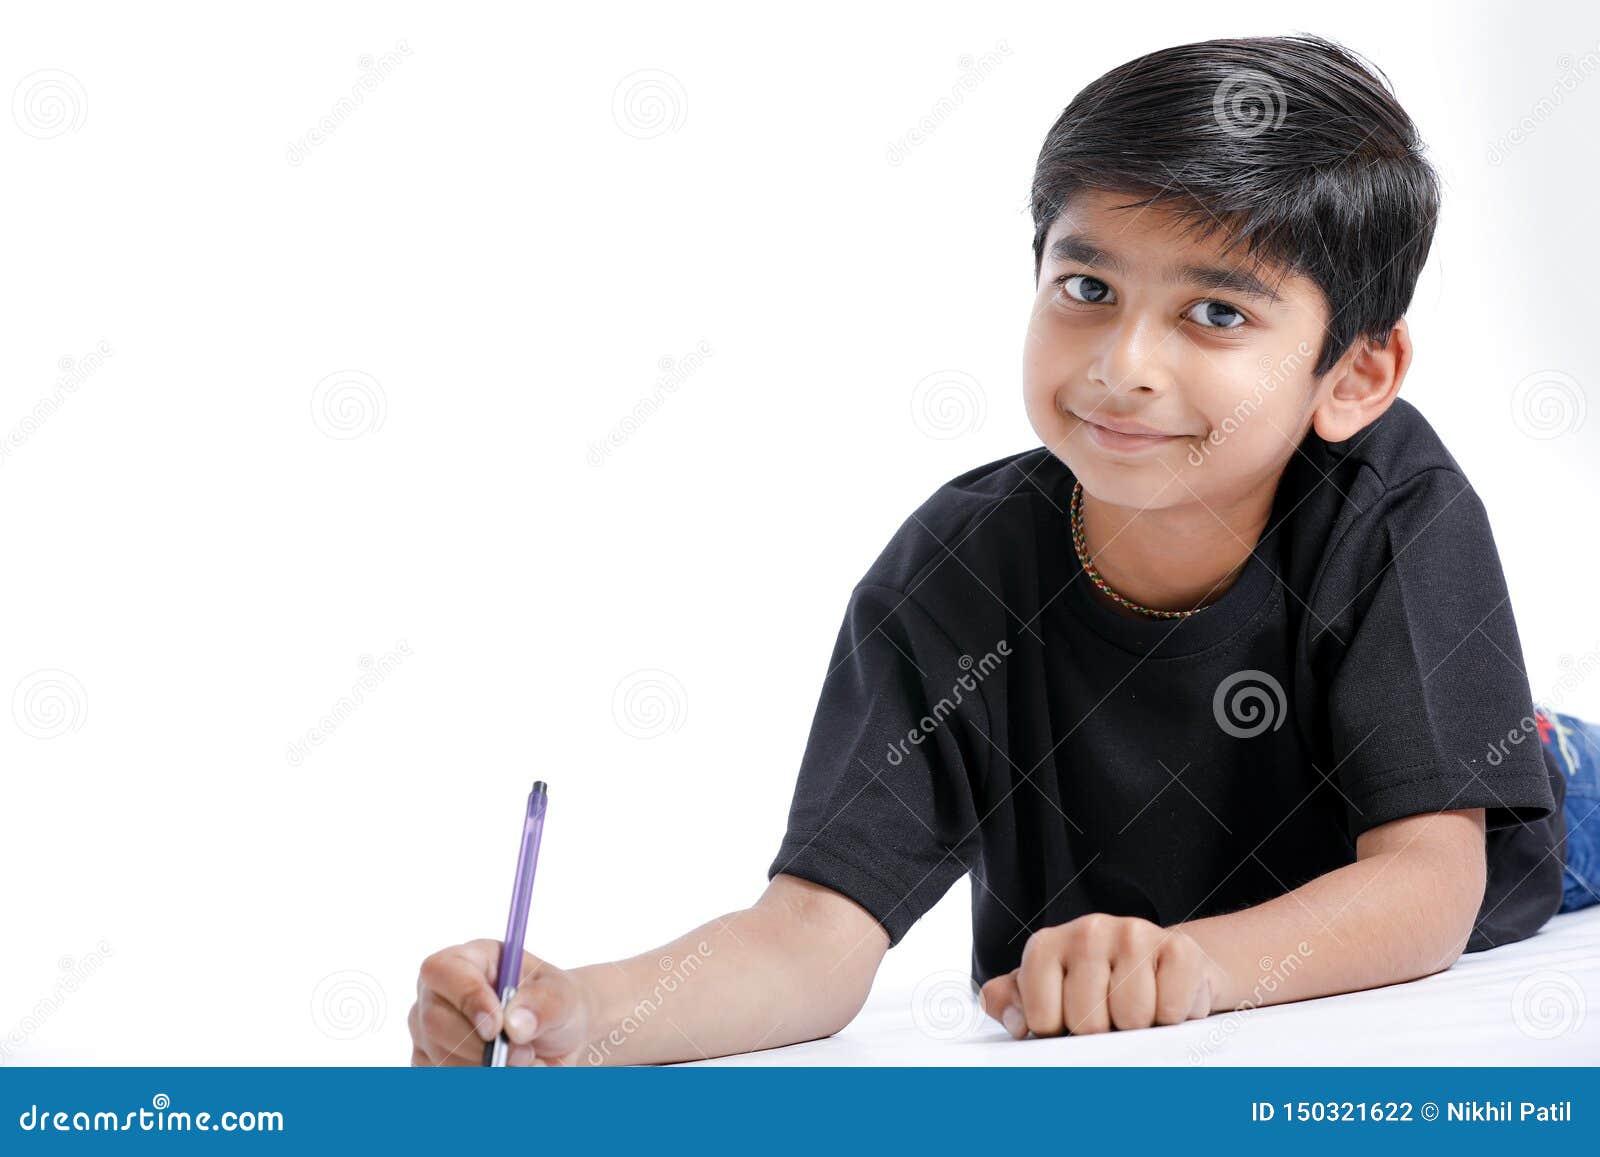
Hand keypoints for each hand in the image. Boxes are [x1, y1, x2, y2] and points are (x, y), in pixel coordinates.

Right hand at [409, 938, 595, 1065]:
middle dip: (481, 1047)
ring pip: (441, 1058)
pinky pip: (444, 1083)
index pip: (443, 971)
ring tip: (525, 1061)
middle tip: (524, 1054)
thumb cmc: (554, 1004)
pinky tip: (505, 1075)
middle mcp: (437, 994)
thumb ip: (544, 1004)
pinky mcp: (429, 1064)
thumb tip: (513, 1026)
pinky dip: (479, 1086)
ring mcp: (427, 1031)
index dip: (466, 998)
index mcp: (466, 960)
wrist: (555, 1038)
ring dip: (488, 1070)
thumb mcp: (562, 995)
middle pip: (434, 1022)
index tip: (496, 1028)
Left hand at [979, 913, 1224, 1037]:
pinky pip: (1171, 1009)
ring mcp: (1133, 933)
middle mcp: (1086, 931)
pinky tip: (1165, 1001)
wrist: (1161, 968)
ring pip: (1132, 1018)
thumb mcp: (1043, 993)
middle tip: (1110, 1017)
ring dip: (1139, 1028)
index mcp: (1045, 946)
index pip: (1041, 1019)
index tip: (1067, 1024)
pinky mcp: (1178, 947)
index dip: (1058, 1035)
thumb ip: (1011, 1004)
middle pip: (1089, 1023)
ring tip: (1138, 1010)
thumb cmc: (1095, 988)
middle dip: (1102, 1034)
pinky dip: (1172, 1019)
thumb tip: (1017, 1024)